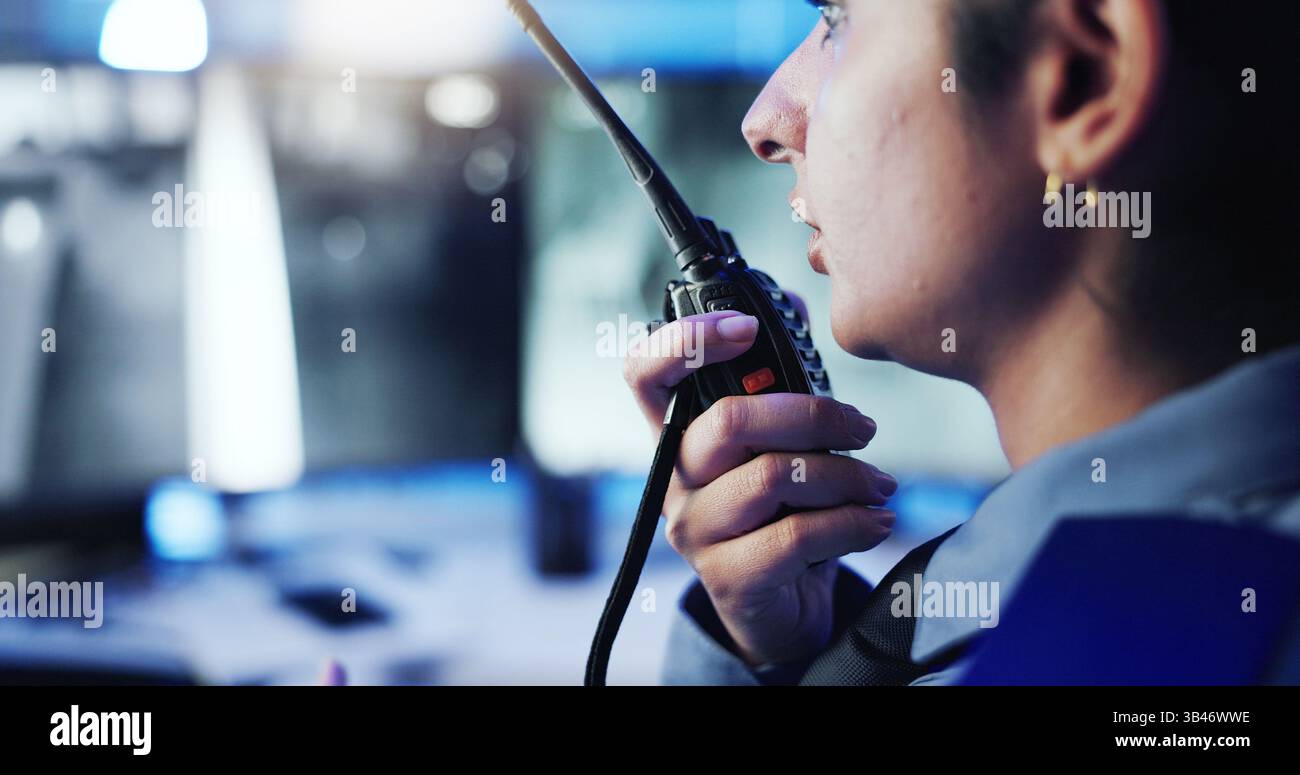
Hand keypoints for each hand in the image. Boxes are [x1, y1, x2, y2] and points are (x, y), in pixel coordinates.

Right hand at [624, 306, 896, 665]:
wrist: (784, 606)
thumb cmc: (782, 510)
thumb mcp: (778, 440)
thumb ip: (779, 378)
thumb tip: (793, 307)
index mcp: (678, 432)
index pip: (644, 373)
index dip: (684, 340)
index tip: (746, 327)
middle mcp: (674, 478)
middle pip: (729, 419)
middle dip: (812, 414)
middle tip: (861, 427)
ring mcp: (694, 529)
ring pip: (772, 476)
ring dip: (845, 475)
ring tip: (879, 483)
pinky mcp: (727, 577)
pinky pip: (795, 536)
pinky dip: (851, 523)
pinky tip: (875, 520)